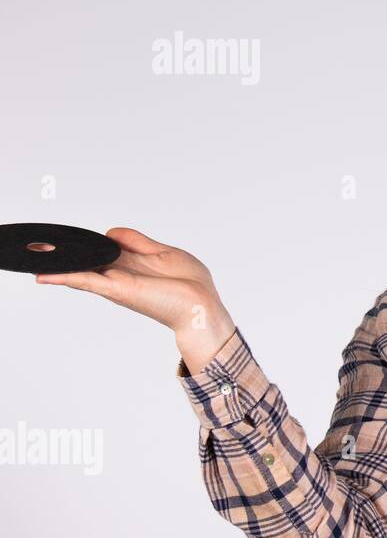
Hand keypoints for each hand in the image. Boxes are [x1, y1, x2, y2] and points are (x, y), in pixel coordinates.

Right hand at [34, 227, 235, 368]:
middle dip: (63, 255)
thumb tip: (110, 232)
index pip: (101, 250)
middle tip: (37, 247)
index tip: (65, 238)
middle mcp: (120, 273)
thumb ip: (136, 241)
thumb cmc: (189, 284)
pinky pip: (87, 281)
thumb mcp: (162, 252)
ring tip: (34, 257)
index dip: (85, 244)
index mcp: (131, 262)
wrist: (200, 305)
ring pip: (80, 271)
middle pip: (87, 261)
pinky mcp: (118, 290)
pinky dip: (66, 277)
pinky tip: (45, 274)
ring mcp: (117, 282)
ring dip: (57, 265)